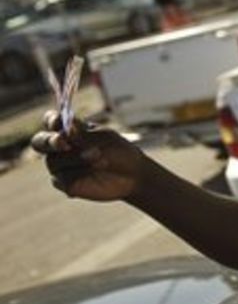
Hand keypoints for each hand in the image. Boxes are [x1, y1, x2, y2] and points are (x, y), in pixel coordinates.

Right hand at [31, 110, 148, 201]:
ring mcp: (60, 166)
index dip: (51, 120)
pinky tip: (95, 172)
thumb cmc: (118, 151)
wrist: (132, 175)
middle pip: (39, 142)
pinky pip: (63, 179)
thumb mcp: (104, 138)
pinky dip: (80, 173)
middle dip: (49, 141)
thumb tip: (66, 128)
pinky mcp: (65, 183)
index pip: (50, 121)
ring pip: (54, 161)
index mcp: (69, 130)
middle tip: (64, 142)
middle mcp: (59, 147)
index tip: (58, 121)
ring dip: (76, 158)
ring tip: (99, 157)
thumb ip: (83, 135)